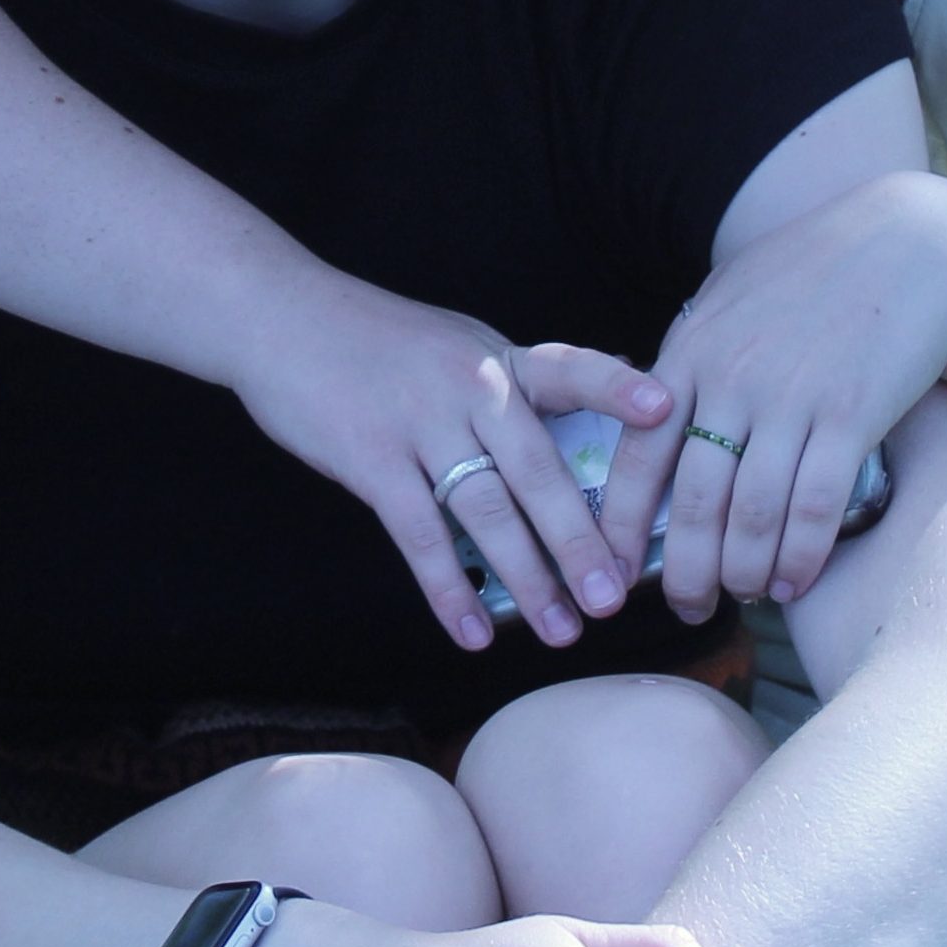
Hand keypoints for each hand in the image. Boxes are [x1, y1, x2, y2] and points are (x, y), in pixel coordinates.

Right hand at [231, 293, 675, 650]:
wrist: (278, 316)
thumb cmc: (374, 339)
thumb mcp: (454, 344)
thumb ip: (511, 386)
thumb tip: (586, 422)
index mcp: (495, 358)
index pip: (569, 368)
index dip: (619, 387)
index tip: (668, 411)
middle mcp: (468, 385)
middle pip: (538, 468)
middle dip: (581, 539)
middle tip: (615, 597)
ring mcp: (418, 420)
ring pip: (486, 510)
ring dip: (526, 576)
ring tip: (559, 630)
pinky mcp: (370, 456)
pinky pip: (419, 533)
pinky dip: (447, 588)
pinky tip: (472, 630)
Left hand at [598, 171, 946, 615]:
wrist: (908, 245)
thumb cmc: (812, 271)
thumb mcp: (731, 299)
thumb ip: (692, 357)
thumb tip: (656, 411)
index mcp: (690, 352)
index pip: (639, 455)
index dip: (623, 524)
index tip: (614, 569)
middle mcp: (732, 380)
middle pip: (693, 501)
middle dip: (684, 570)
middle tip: (685, 609)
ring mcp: (791, 399)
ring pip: (751, 515)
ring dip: (742, 572)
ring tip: (741, 597)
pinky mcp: (851, 416)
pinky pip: (815, 506)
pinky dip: (800, 555)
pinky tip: (794, 582)